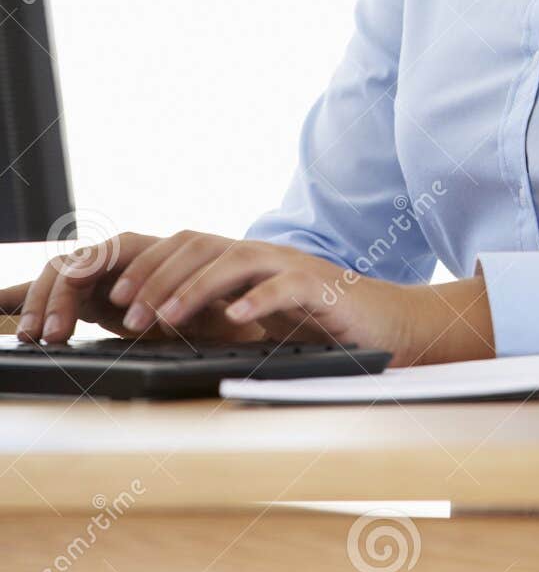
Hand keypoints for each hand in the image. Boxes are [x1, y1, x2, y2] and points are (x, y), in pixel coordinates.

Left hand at [2, 230, 496, 363]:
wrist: (389, 323)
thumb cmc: (322, 324)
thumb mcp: (261, 315)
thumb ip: (222, 308)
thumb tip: (162, 319)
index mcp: (246, 260)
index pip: (188, 247)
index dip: (150, 266)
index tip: (116, 298)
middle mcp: (265, 254)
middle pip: (202, 248)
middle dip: (160, 278)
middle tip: (130, 312)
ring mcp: (294, 267)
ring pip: (236, 262)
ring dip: (196, 289)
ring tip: (167, 318)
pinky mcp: (323, 289)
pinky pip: (287, 287)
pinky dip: (259, 301)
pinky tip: (237, 319)